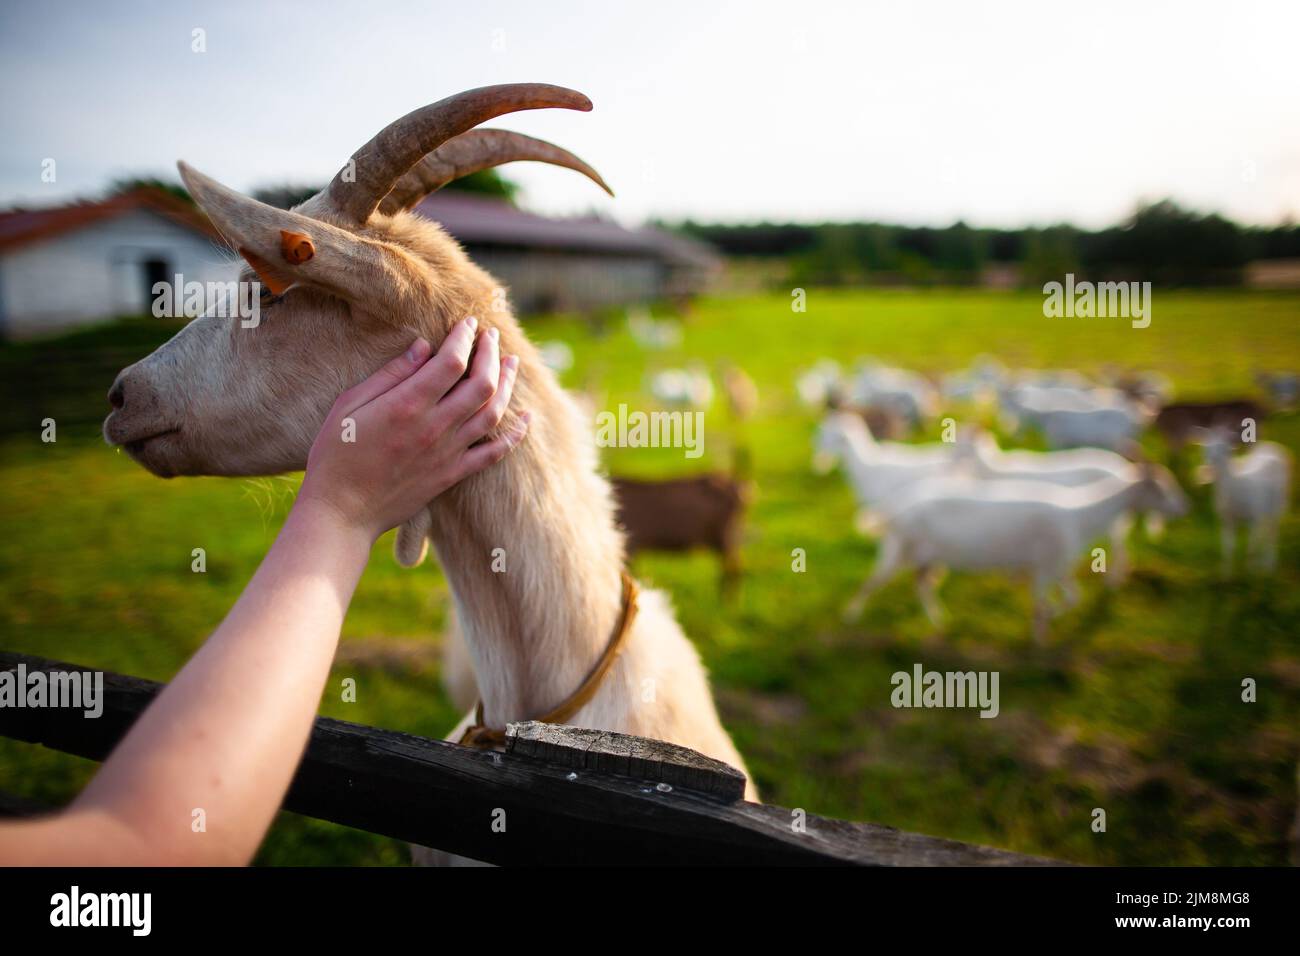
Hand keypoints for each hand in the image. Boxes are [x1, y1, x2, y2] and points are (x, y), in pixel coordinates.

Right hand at [297, 316, 527, 541]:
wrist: (342, 511)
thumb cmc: (336, 454)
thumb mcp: (350, 405)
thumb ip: (390, 375)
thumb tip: (423, 346)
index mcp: (406, 405)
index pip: (452, 361)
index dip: (465, 337)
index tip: (469, 323)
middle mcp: (434, 427)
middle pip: (481, 383)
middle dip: (492, 354)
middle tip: (492, 337)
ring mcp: (447, 453)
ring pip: (492, 413)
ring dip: (507, 384)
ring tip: (512, 363)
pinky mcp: (452, 475)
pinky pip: (493, 453)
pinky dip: (514, 434)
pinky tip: (525, 418)